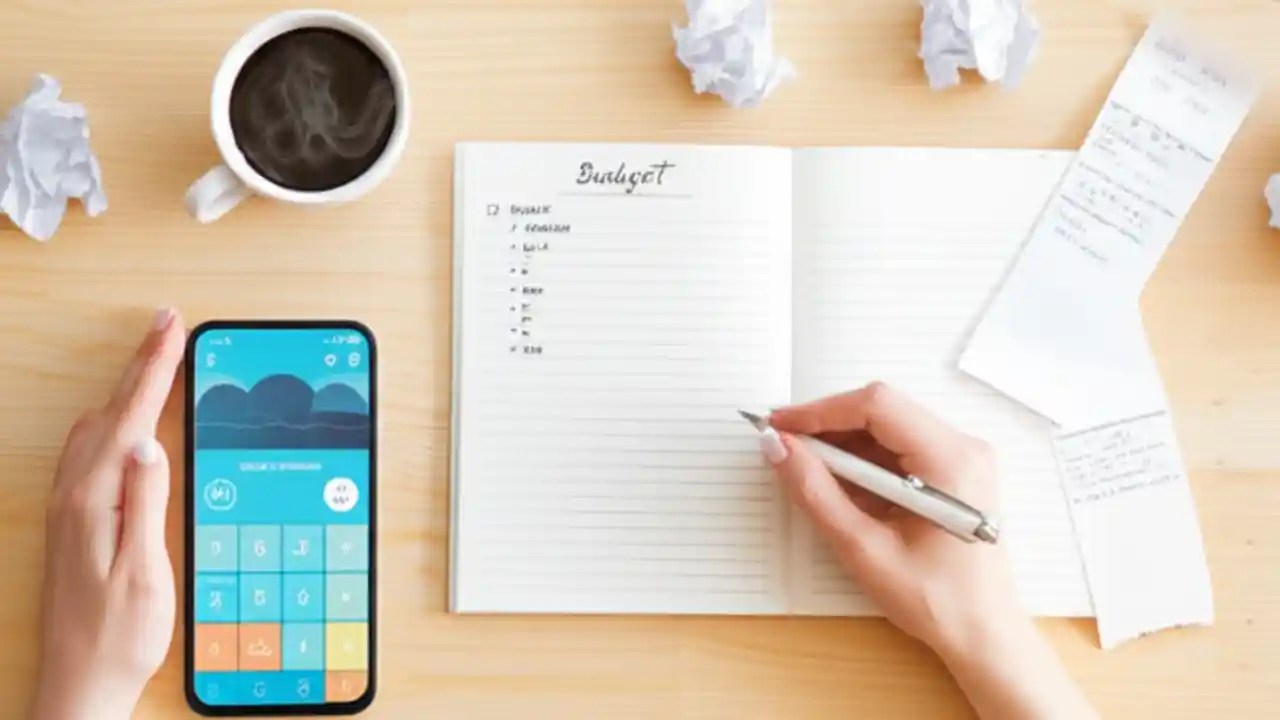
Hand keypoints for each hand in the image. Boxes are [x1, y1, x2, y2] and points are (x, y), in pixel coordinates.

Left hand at [33, 309, 184, 719]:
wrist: (78, 684)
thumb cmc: (119, 636)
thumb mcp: (144, 572)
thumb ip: (146, 505)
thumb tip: (150, 444)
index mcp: (95, 500)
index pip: (131, 417)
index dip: (154, 369)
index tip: (172, 327)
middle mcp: (74, 495)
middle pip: (111, 412)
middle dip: (141, 365)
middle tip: (166, 324)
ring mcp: (69, 507)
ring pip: (97, 427)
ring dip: (126, 389)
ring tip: (153, 360)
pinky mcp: (73, 521)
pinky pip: (90, 449)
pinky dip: (114, 419)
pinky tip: (124, 422)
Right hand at [764, 382, 1095, 719]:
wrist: (983, 633)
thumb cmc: (936, 601)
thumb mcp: (864, 549)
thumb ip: (816, 492)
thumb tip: (779, 448)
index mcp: (951, 461)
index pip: (877, 406)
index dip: (821, 410)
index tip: (780, 425)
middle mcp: (963, 448)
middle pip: (882, 411)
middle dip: (828, 425)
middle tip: (784, 445)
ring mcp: (961, 458)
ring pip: (887, 427)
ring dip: (843, 443)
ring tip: (805, 468)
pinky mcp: (952, 472)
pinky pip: (899, 449)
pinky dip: (863, 460)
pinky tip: (838, 484)